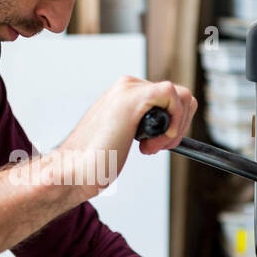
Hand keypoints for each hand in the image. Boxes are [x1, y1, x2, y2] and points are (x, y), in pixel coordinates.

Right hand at [54, 75, 196, 198]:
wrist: (74, 169)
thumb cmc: (95, 161)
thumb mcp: (124, 137)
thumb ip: (141, 126)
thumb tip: (170, 128)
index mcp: (125, 94)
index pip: (169, 99)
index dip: (173, 124)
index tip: (157, 145)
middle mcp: (127, 87)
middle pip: (180, 97)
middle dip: (177, 127)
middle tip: (155, 147)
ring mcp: (129, 90)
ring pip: (181, 96)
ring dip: (176, 127)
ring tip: (151, 146)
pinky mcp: (133, 98)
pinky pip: (174, 95)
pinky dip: (175, 120)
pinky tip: (155, 140)